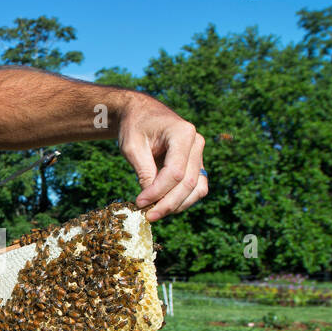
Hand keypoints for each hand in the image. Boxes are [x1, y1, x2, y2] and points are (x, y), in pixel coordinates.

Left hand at [117, 95, 208, 220]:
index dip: (158, 192)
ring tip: (155, 213)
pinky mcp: (196, 163)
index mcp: (182, 133)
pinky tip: (163, 206)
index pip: (175, 172)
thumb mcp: (132, 147)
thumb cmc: (134, 126)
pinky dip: (182, 200)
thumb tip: (150, 201)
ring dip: (177, 205)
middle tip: (148, 216)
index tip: (139, 203)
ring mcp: (199, 153)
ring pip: (197, 189)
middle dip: (168, 204)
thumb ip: (144, 172)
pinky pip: (196, 187)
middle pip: (188, 183)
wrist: (141, 113)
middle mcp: (196, 143)